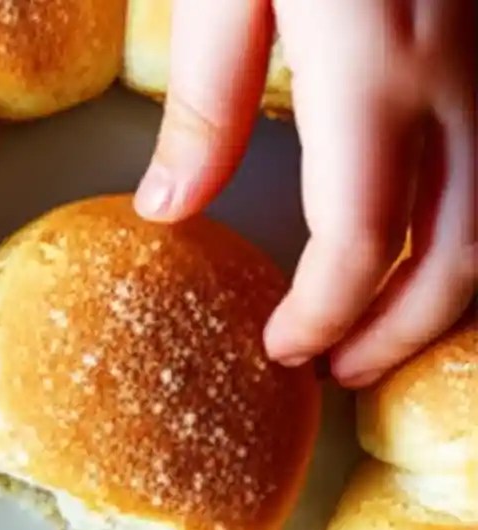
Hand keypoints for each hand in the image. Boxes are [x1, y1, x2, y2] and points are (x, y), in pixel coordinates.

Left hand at [134, 0, 475, 387]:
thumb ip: (205, 102)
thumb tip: (166, 208)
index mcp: (371, 73)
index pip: (360, 239)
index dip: (325, 314)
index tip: (282, 351)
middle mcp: (452, 76)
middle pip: (458, 249)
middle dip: (402, 331)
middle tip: (339, 371)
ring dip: (444, 288)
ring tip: (378, 328)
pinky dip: (465, 226)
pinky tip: (419, 244)